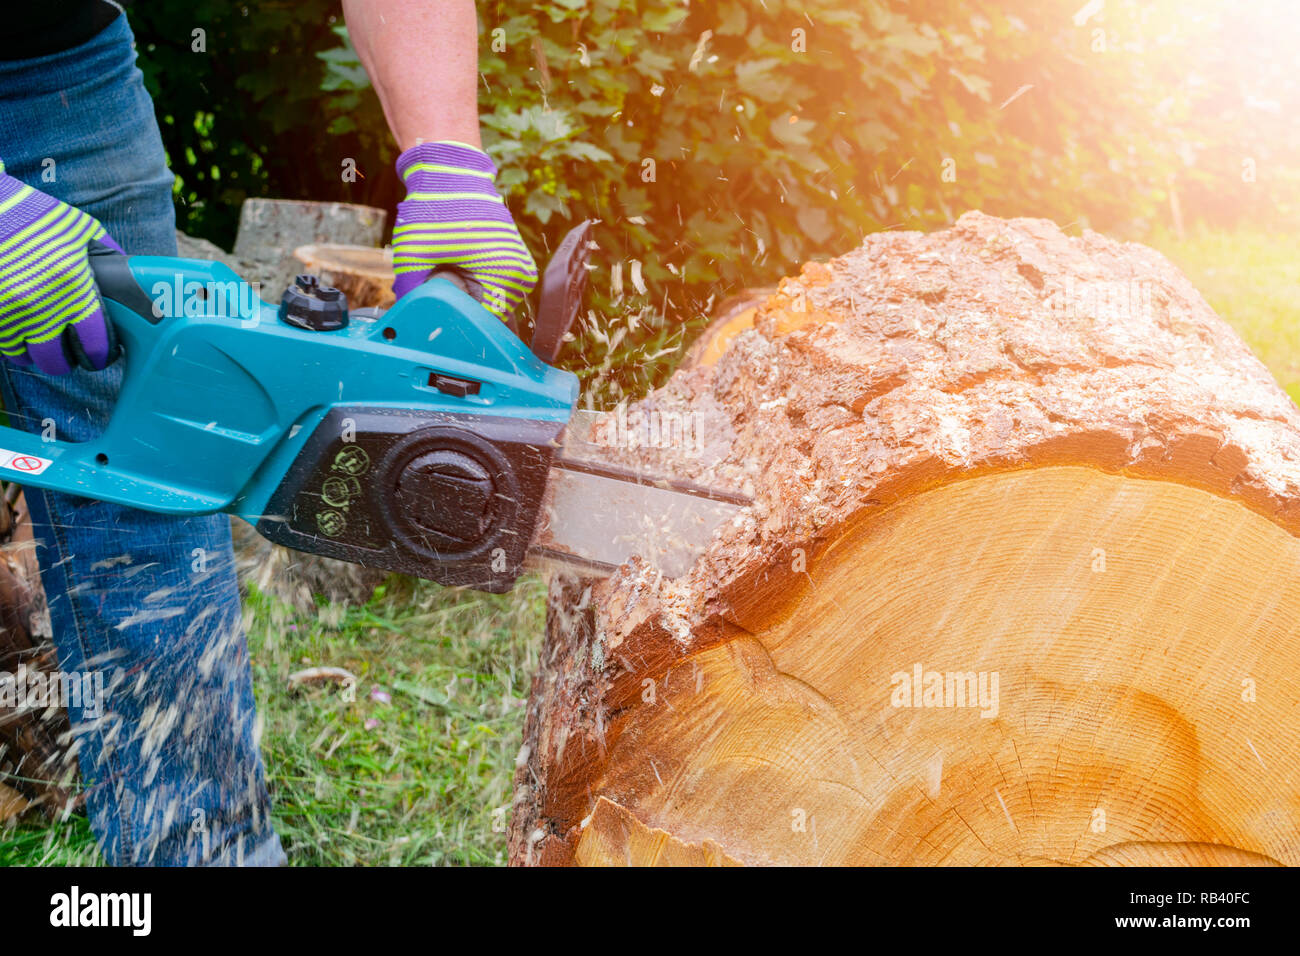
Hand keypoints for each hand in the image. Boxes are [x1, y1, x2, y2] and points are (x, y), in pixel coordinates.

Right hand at [0, 161, 119, 374]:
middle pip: (57, 361)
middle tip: (72, 351)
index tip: (102, 355)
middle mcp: (40, 302)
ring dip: (39, 354)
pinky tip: (24, 333)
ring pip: (27, 358)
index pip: (94, 343)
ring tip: (46, 342)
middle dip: (68, 360)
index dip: (100, 355)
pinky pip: (4, 347)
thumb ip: (109, 259)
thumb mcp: (83, 231)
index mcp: (72, 283)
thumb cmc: (38, 216)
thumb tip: (134, 282)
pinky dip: (15, 345)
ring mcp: (8, 309)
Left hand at [391, 141, 537, 320]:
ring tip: (446, 267)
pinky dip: (470, 286)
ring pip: (487, 305)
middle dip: (458, 309)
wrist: (452, 172)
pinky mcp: (513, 265)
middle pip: (486, 317)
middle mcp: (521, 278)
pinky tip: (455, 262)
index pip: (482, 326)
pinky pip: (490, 290)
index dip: (455, 325)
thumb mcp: (413, 254)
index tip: (433, 314)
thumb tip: (408, 325)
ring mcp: (520, 271)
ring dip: (464, 298)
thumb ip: (411, 296)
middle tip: (435, 281)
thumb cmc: (434, 208)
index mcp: (507, 277)